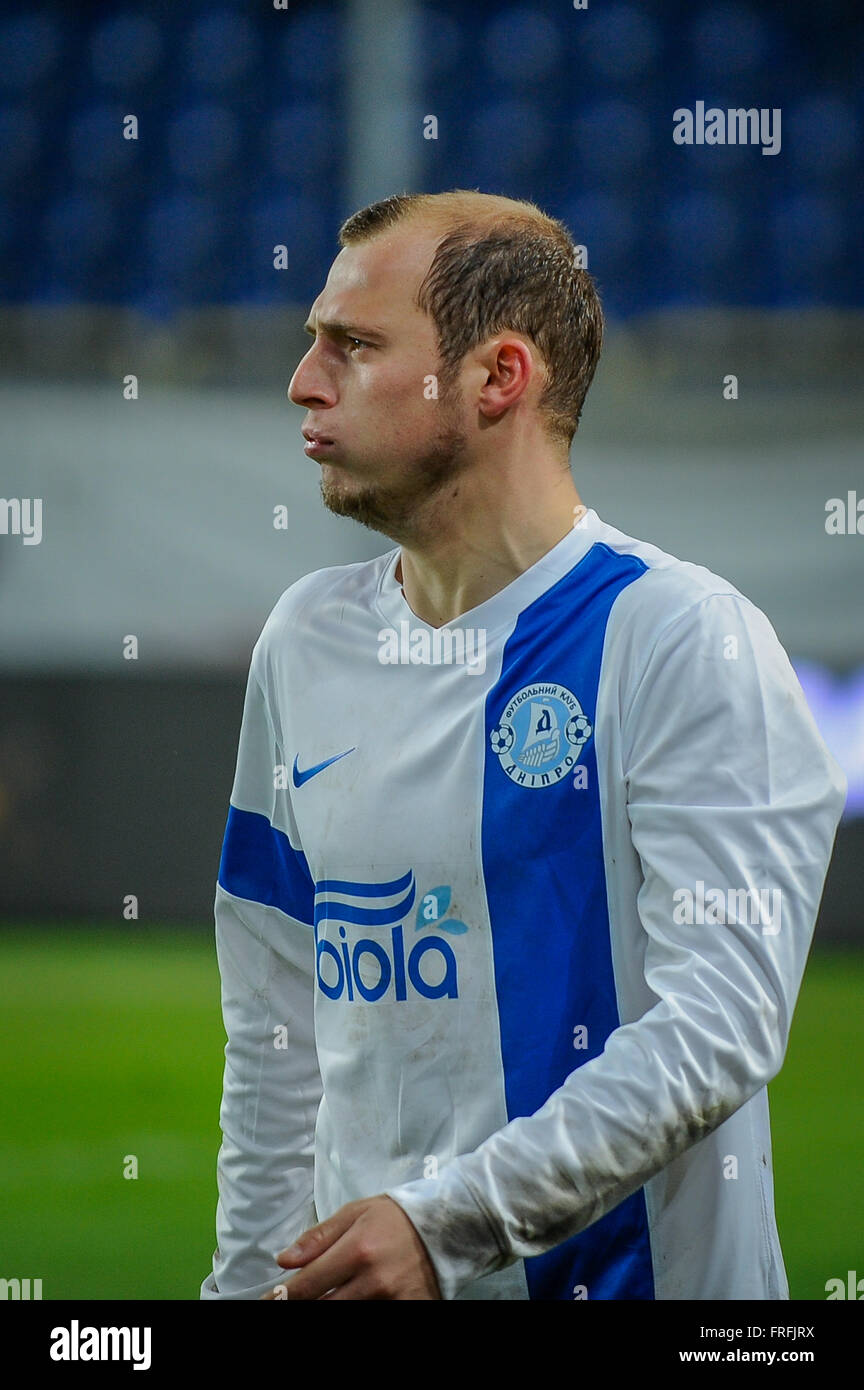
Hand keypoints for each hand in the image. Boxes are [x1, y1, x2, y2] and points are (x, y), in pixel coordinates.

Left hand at [261, 1195, 442, 1300]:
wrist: (448, 1225)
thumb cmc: (395, 1217)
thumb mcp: (355, 1213)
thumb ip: (318, 1237)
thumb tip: (283, 1260)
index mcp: (358, 1250)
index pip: (309, 1284)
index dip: (283, 1296)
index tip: (270, 1300)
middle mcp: (374, 1280)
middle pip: (325, 1308)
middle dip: (305, 1306)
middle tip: (296, 1300)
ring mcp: (393, 1301)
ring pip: (347, 1318)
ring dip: (332, 1308)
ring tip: (329, 1296)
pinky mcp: (410, 1311)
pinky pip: (376, 1320)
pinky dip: (359, 1313)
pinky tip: (352, 1301)